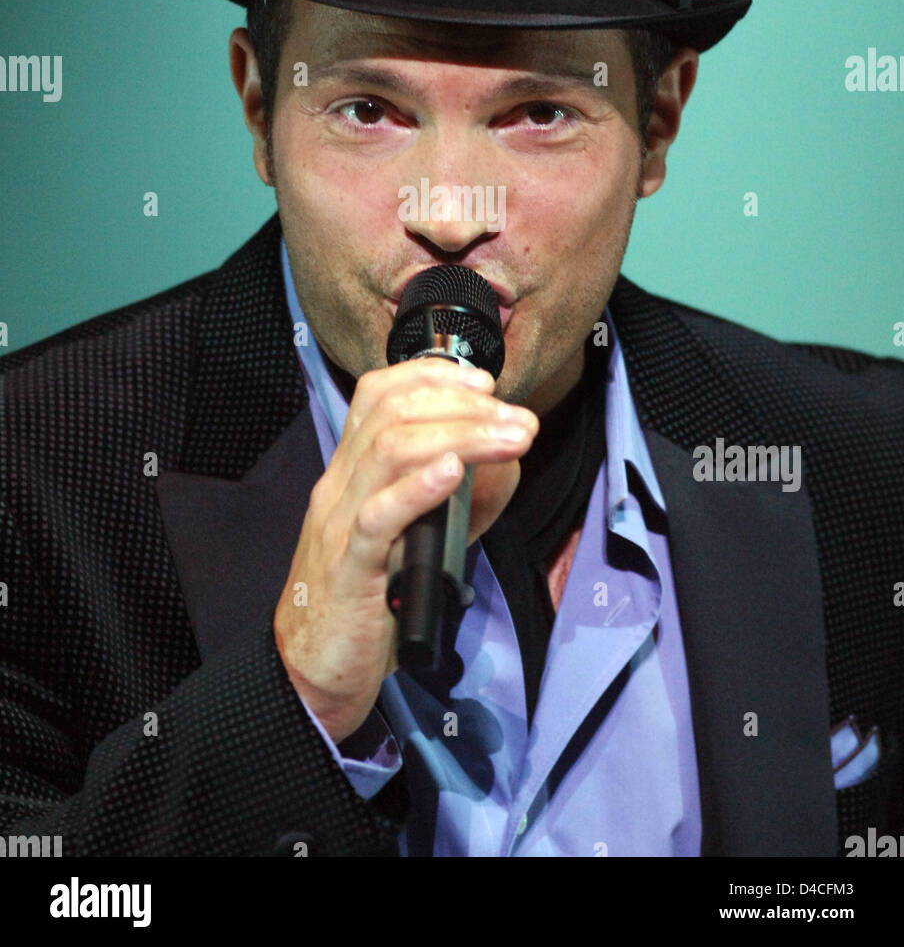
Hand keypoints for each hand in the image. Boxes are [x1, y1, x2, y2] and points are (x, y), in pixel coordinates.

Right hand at [273, 356, 538, 743]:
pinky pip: (378, 517)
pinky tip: (453, 472)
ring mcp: (339, 523)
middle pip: (392, 414)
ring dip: (459, 434)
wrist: (313, 669)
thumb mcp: (417, 539)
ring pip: (389, 451)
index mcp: (351, 472)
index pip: (378, 395)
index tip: (485, 382)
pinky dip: (417, 488)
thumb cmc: (369, 602)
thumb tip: (503, 465)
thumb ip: (456, 501)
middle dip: (462, 404)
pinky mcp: (349, 569)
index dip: (431, 376)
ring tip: (508, 438)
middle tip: (517, 417)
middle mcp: (340, 485)